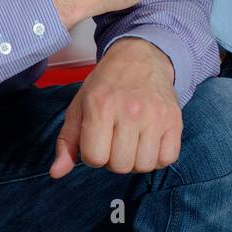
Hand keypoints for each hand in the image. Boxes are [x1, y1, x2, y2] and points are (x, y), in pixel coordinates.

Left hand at [50, 38, 181, 178]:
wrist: (140, 58)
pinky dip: (157, 157)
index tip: (97, 139)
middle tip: (115, 139)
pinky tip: (149, 142)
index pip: (94, 158)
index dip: (92, 154)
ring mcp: (155, 116)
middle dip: (113, 159)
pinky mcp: (174, 120)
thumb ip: (67, 141)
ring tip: (132, 141)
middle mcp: (130, 111)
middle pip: (119, 166)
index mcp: (101, 107)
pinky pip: (167, 159)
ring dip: (135, 160)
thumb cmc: (106, 85)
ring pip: (143, 166)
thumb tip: (57, 173)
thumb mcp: (79, 107)